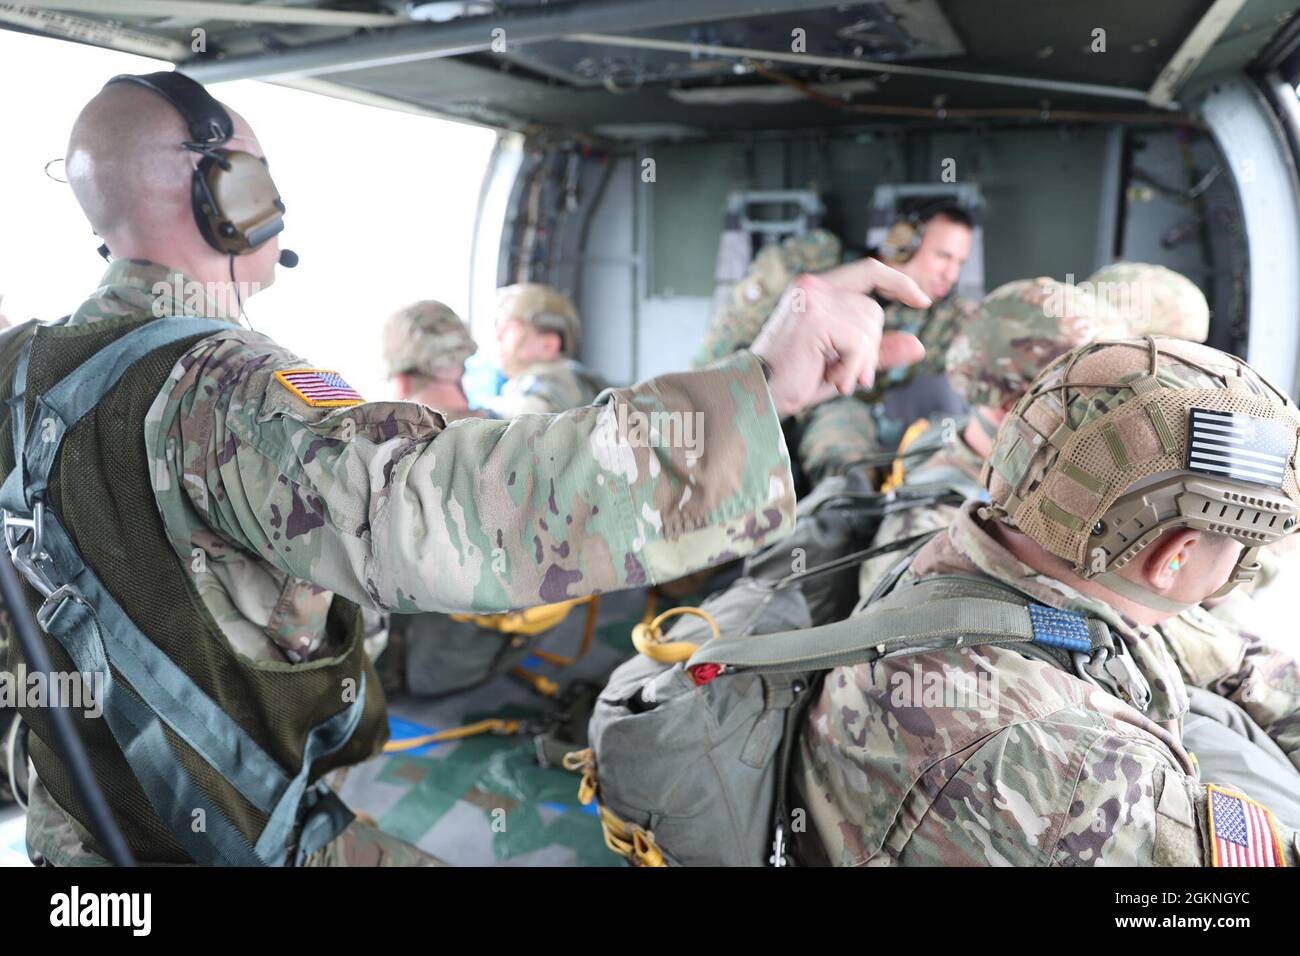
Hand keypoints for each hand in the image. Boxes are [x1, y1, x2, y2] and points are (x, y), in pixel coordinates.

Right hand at [750, 258, 929, 416]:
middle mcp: (812, 286)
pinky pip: (859, 343)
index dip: (899, 282)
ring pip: (870, 326)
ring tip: (833, 377)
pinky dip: (852, 368)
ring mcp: (812, 298)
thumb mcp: (844, 363)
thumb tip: (919, 345)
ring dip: (859, 362)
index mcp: (815, 289)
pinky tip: (831, 379)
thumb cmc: (794, 381)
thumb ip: (877, 352)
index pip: (869, 270)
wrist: (755, 395)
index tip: (923, 301)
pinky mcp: (815, 317)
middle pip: (874, 310)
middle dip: (870, 348)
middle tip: (847, 375)